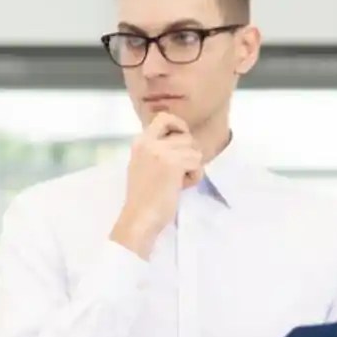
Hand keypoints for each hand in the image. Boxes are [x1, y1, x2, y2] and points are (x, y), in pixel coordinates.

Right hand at [110, 112, 202, 258]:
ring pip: (194, 150)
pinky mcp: (174, 163)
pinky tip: (181, 187)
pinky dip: (194, 177)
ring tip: (178, 182)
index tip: (183, 139)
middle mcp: (149, 142)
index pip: (164, 117)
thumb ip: (157, 150)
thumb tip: (183, 141)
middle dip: (189, 154)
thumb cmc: (143, 198)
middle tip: (178, 173)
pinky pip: (197, 163)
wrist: (138, 218)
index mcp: (140, 142)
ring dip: (192, 167)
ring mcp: (161, 152)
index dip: (179, 125)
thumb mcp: (143, 165)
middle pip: (186, 136)